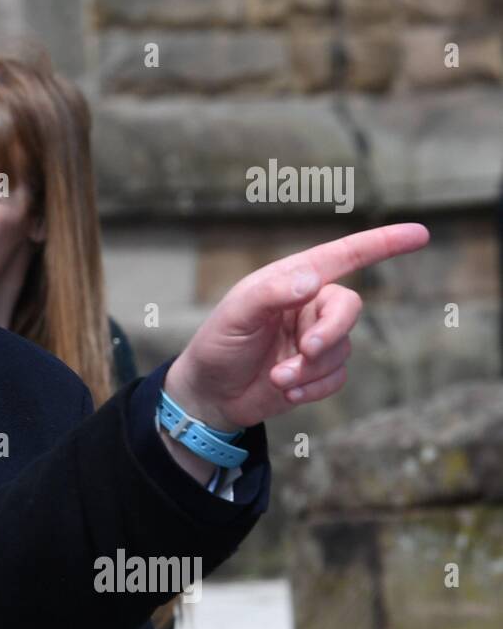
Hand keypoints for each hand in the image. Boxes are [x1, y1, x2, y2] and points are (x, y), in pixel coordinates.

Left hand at [163, 223, 430, 432]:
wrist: (210, 394)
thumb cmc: (218, 344)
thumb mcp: (235, 315)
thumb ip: (271, 293)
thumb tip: (312, 281)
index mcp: (292, 280)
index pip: (343, 256)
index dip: (382, 243)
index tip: (419, 233)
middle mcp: (309, 306)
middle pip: (349, 309)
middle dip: (331, 331)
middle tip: (306, 349)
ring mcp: (316, 339)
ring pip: (342, 350)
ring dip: (309, 369)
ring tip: (276, 378)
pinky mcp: (318, 371)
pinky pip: (336, 378)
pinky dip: (312, 388)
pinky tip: (285, 392)